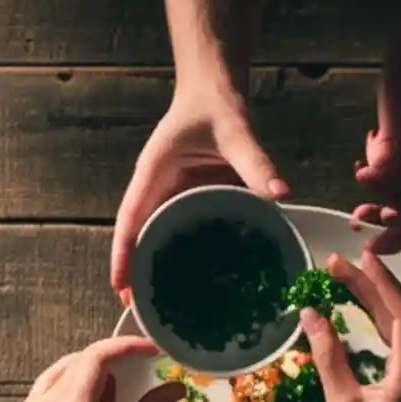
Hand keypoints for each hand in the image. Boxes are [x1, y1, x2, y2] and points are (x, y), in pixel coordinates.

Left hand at [3, 337, 183, 401]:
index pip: (98, 356)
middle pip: (85, 358)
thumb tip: (176, 389)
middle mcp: (48, 399)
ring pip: (68, 366)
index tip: (151, 350)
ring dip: (92, 375)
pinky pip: (52, 380)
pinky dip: (73, 384)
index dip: (127, 346)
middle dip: (111, 367)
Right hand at [111, 92, 288, 299]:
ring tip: (161, 305)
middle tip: (138, 311)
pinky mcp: (186, 197)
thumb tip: (280, 192)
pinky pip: (180, 227)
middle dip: (133, 270)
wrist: (214, 90)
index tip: (120, 287)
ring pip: (155, 234)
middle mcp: (154, 186)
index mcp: (153, 172)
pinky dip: (181, 252)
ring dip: (155, 265)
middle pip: (137, 234)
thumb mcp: (235, 132)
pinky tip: (195, 279)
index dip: (123, 254)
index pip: (131, 218)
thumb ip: (255, 162)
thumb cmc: (216, 106)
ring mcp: (168, 193)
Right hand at [299, 252, 400, 401]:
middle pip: (400, 314)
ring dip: (374, 301)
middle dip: (371, 286)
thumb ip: (329, 357)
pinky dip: (377, 321)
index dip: (382, 282)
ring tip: (345, 278)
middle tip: (338, 264)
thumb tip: (311, 315)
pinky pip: (397, 341)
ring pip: (399, 326)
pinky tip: (360, 311)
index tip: (359, 258)